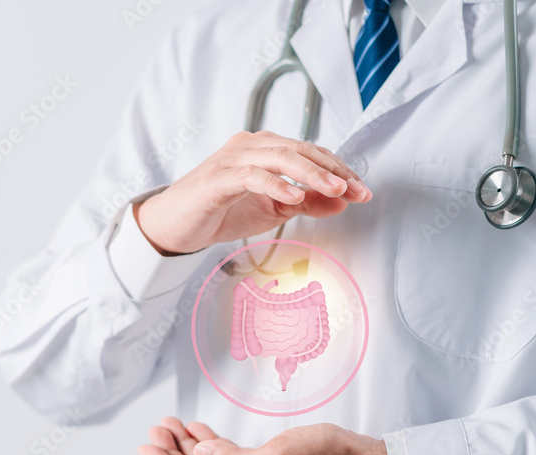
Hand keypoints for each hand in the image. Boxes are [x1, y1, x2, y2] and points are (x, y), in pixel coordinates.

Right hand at [133, 131, 371, 254]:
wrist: (173, 226)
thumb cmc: (218, 212)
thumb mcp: (272, 210)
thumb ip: (305, 203)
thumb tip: (341, 201)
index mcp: (264, 149)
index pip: (310, 152)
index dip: (339, 170)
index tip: (362, 191)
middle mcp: (249, 146)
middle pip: (300, 150)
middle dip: (333, 171)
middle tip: (357, 190)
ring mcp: (232, 159)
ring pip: (281, 158)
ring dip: (312, 174)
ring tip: (335, 190)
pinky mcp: (218, 178)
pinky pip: (253, 176)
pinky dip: (276, 184)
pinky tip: (295, 196)